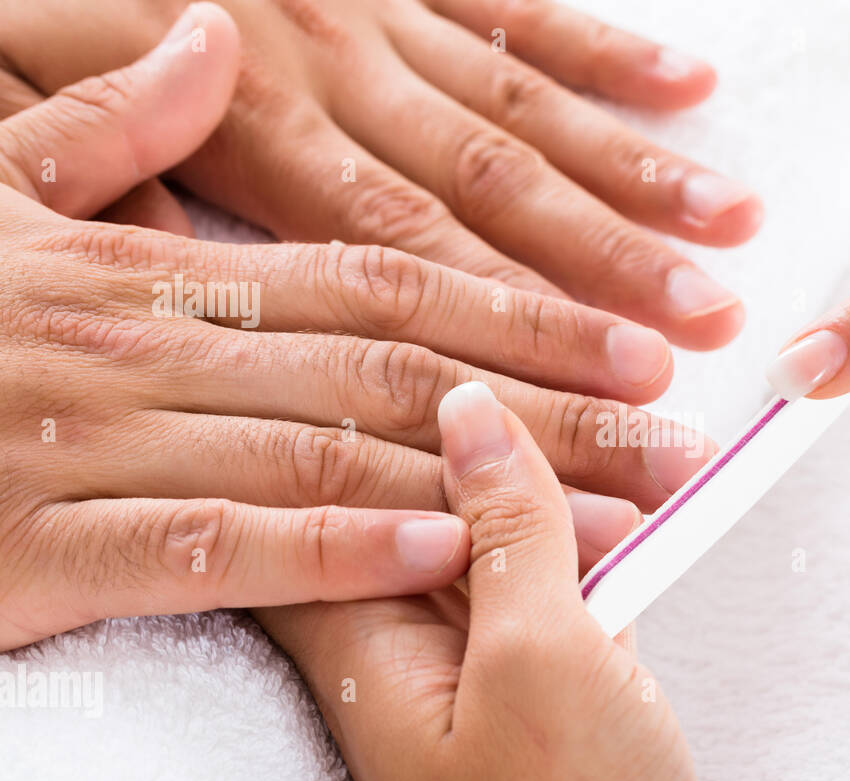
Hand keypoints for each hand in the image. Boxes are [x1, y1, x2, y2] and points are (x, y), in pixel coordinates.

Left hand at [0, 0, 762, 349]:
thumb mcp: (14, 108)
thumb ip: (116, 188)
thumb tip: (209, 268)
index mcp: (255, 120)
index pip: (407, 253)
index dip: (508, 327)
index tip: (595, 390)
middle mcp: (343, 68)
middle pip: (495, 194)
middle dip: (607, 270)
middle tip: (704, 335)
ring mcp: (382, 12)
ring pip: (525, 109)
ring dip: (632, 174)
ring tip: (727, 229)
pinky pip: (514, 7)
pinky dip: (602, 51)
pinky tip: (684, 87)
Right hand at [0, 5, 712, 648]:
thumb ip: (113, 125)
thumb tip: (211, 40)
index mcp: (164, 258)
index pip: (392, 271)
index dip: (530, 304)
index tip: (639, 334)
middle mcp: (160, 338)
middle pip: (406, 363)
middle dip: (559, 402)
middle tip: (676, 431)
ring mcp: (109, 438)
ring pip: (342, 447)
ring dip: (497, 486)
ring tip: (619, 512)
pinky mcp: (51, 546)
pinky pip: (220, 538)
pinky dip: (335, 542)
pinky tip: (439, 550)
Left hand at [258, 381, 708, 780]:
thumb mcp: (541, 661)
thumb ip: (505, 530)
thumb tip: (470, 407)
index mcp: (358, 634)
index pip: (345, 467)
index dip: (408, 387)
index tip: (492, 333)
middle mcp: (397, 641)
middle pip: (430, 485)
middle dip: (521, 430)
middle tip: (614, 381)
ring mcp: (465, 660)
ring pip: (502, 527)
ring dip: (576, 483)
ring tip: (656, 441)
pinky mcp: (528, 679)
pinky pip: (551, 580)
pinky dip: (603, 543)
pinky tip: (652, 510)